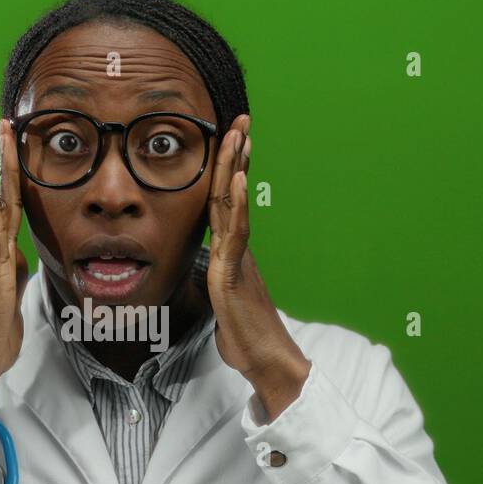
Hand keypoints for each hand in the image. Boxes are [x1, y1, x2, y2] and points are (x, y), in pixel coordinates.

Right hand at [0, 118, 29, 442]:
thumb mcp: (12, 305)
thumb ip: (16, 280)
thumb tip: (21, 261)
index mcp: (0, 259)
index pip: (12, 211)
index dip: (16, 179)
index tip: (16, 147)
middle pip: (3, 198)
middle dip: (6, 159)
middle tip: (5, 122)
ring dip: (2, 170)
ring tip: (1, 136)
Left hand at [205, 115, 311, 419]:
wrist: (267, 363)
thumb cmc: (247, 338)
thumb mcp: (224, 305)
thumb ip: (220, 285)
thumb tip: (215, 280)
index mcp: (233, 254)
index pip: (227, 205)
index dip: (230, 171)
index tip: (235, 141)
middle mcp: (237, 250)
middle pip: (232, 194)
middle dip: (236, 155)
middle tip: (242, 120)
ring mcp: (236, 260)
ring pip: (233, 206)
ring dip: (235, 168)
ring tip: (240, 134)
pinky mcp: (233, 275)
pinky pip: (235, 234)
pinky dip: (236, 205)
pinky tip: (236, 181)